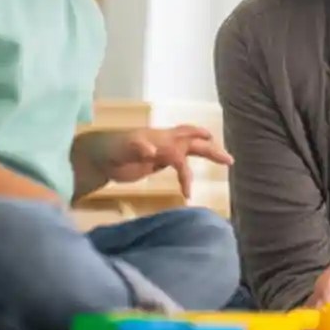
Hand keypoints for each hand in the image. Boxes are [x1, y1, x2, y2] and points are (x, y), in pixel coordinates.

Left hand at [103, 125, 231, 198]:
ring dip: (208, 154)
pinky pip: (181, 163)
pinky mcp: (160, 160)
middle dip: (212, 151)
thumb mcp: (122, 148)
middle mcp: (166, 142)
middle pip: (194, 143)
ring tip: (226, 161)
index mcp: (160, 139)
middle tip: (230, 161)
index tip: (188, 191)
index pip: (181, 151)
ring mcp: (164, 151)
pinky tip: (190, 185)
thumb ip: (137, 147)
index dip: (186, 170)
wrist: (99, 156)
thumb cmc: (110, 149)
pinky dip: (188, 173)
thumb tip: (152, 149)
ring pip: (191, 150)